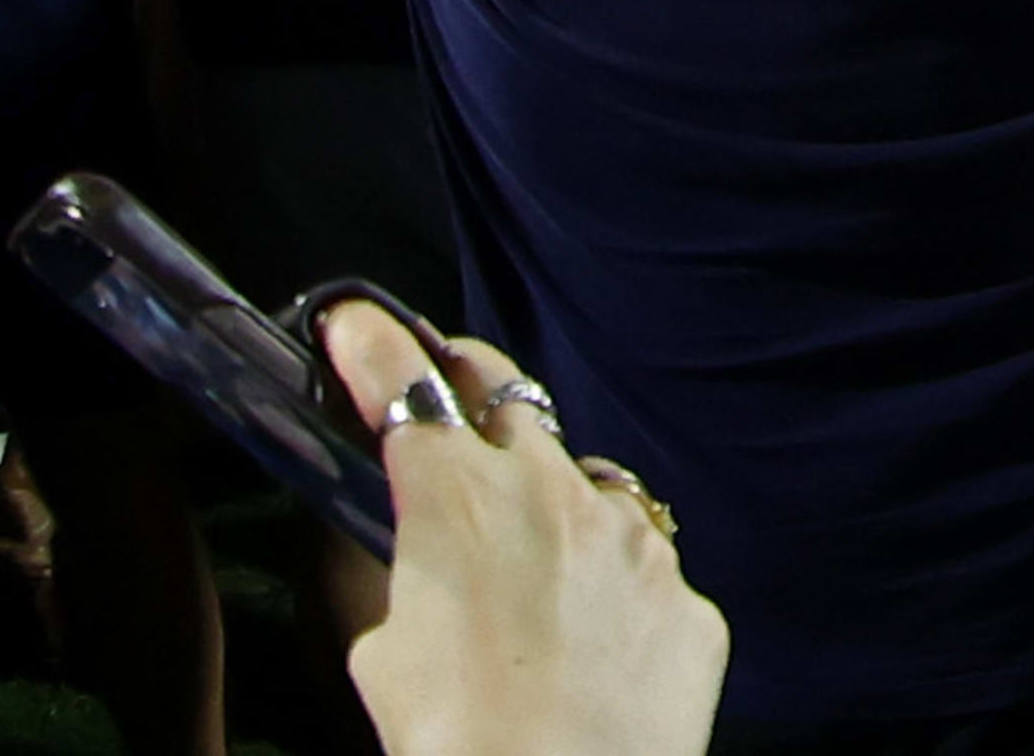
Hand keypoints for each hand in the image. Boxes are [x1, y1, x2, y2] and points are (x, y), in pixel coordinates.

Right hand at [312, 297, 726, 755]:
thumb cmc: (445, 743)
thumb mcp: (369, 651)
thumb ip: (359, 565)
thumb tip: (348, 516)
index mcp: (458, 498)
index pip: (404, 382)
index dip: (371, 342)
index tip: (351, 319)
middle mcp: (553, 488)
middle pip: (504, 393)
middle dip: (464, 380)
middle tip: (438, 387)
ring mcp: (632, 533)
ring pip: (585, 479)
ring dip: (549, 497)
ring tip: (523, 559)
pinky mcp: (686, 590)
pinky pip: (641, 564)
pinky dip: (607, 583)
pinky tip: (586, 637)